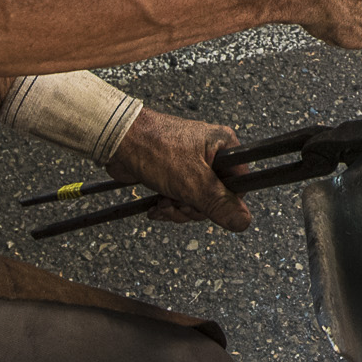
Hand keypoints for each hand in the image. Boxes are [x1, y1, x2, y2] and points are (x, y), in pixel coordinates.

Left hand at [109, 105, 253, 230]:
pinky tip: (157, 204)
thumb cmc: (154, 149)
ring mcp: (193, 164)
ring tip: (163, 202)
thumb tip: (243, 221)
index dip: (223, 202)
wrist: (118, 141)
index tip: (205, 206)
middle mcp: (212, 154)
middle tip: (179, 203)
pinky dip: (169, 206)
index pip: (239, 185)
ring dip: (178, 209)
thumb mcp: (192, 181)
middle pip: (217, 198)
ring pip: (197, 201)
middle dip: (194, 208)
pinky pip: (182, 199)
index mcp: (224, 147)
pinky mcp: (176, 174)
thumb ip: (219, 203)